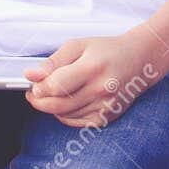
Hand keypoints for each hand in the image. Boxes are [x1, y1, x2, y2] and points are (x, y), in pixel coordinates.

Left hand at [24, 34, 164, 128]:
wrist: (139, 60)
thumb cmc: (106, 50)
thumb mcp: (78, 45)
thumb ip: (53, 61)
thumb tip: (30, 75)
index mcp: (93, 68)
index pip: (56, 86)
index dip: (39, 87)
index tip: (34, 83)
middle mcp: (101, 90)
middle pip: (57, 105)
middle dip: (39, 101)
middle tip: (34, 92)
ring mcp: (105, 107)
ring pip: (64, 115)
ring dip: (51, 107)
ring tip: (52, 93)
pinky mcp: (106, 118)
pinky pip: (75, 122)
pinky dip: (64, 114)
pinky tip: (66, 101)